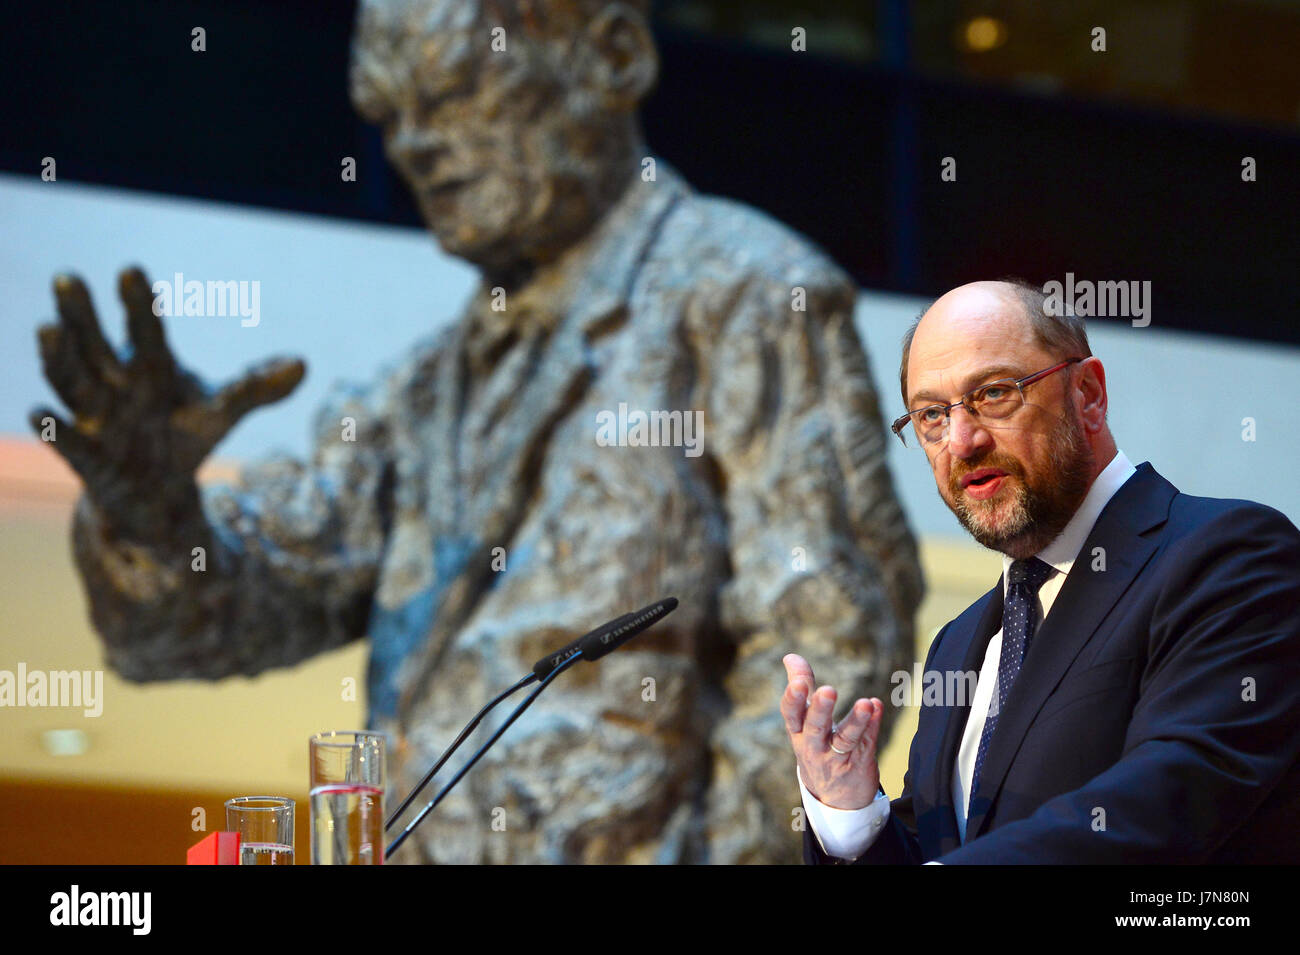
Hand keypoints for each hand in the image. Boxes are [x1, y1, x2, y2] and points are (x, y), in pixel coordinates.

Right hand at [30, 267, 304, 540]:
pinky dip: (54, 428)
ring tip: (47, 329)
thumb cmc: (183, 435)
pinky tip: (39, 411)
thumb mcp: (221, 411)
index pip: (146, 330)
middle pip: (94, 343)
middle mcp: (114, 383)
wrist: (155, 493)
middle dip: (80, 314)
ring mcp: (95, 418)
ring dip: (58, 357)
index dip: (139, 304)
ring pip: (72, 381)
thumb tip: (302, 364)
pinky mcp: (86, 458)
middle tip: (68, 279)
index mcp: (150, 364)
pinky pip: (66, 440)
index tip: (132, 271)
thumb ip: (255, 387)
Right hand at [781, 652, 883, 810]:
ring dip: (856, 720)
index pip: (791, 715)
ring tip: (866, 703)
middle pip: (816, 728)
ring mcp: (837, 758)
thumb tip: (790, 656)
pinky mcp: (859, 763)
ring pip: (846, 740)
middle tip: (828, 691)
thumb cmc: (816, 746)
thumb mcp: (803, 721)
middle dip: (821, 710)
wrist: (834, 797)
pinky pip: (867, 742)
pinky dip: (873, 725)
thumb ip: (800, 686)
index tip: (799, 683)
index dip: (793, 700)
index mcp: (799, 732)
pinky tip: (878, 707)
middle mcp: (815, 746)